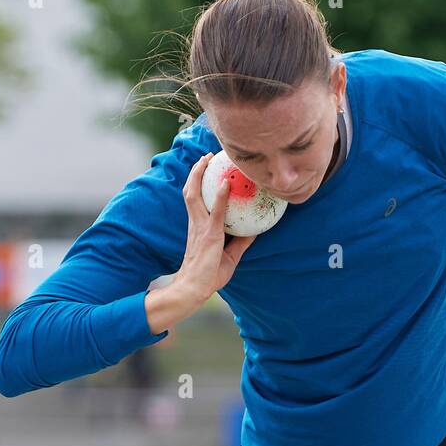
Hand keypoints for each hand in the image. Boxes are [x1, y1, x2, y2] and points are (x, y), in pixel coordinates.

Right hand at [145, 153, 256, 335]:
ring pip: (194, 193)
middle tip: (206, 157)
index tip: (205, 169)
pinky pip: (216, 211)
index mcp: (197, 227)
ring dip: (200, 174)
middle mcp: (196, 223)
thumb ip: (240, 242)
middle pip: (190, 190)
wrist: (195, 288)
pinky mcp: (209, 234)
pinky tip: (226, 183)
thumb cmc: (209, 275)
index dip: (197, 182)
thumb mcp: (230, 256)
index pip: (194, 199)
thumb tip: (255, 231)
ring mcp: (200, 227)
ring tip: (208, 159)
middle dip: (195, 171)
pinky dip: (220, 195)